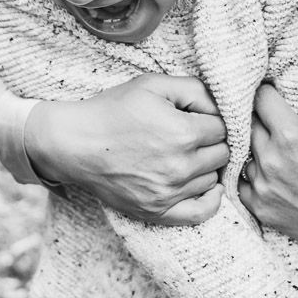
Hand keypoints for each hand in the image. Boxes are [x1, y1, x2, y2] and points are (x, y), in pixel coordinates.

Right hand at [26, 74, 229, 225]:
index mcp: (182, 133)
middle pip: (222, 154)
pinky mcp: (156, 211)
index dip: (211, 119)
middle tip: (191, 133)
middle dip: (212, 141)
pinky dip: (210, 199)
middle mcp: (179, 166)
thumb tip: (221, 106)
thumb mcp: (153, 84)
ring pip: (212, 179)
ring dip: (206, 166)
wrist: (74, 143)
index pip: (223, 128)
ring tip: (184, 153)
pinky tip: (204, 185)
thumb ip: (195, 89)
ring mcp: (168, 192)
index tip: (195, 116)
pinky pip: (201, 212)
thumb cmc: (113, 110)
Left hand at [238, 43, 297, 260]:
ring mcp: (263, 186)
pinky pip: (241, 183)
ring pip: (242, 152)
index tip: (273, 92)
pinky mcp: (260, 207)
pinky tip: (266, 169)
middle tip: (270, 115)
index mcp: (291, 135)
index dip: (266, 92)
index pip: (260, 98)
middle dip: (257, 116)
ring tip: (268, 142)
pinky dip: (249, 174)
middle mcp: (271, 160)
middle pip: (247, 123)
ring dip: (252, 145)